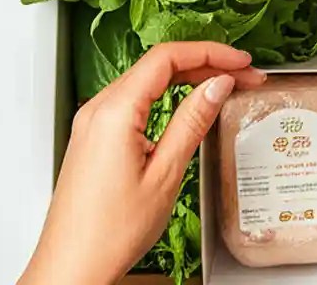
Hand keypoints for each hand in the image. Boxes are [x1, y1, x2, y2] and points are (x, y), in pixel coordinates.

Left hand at [19, 41, 266, 284]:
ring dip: (188, 79)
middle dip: (205, 64)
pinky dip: (167, 96)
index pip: (167, 58)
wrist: (72, 266)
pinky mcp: (94, 138)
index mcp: (114, 112)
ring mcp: (93, 123)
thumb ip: (192, 122)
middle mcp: (97, 110)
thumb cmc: (109, 232)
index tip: (241, 62)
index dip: (211, 53)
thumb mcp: (165, 174)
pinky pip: (134, 101)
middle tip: (244, 76)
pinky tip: (190, 107)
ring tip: (225, 88)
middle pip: (158, 65)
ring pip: (146, 81)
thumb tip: (217, 86)